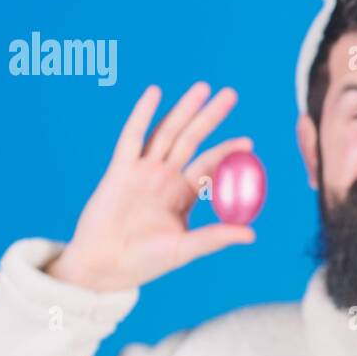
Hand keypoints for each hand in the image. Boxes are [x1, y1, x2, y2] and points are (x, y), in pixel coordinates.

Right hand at [44, 82, 255, 291]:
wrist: (104, 267)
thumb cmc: (145, 262)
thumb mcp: (185, 248)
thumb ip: (215, 237)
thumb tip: (252, 234)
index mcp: (182, 194)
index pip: (209, 165)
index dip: (227, 152)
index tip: (249, 142)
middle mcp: (164, 177)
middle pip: (192, 139)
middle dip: (211, 117)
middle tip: (230, 94)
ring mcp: (142, 171)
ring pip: (167, 132)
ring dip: (184, 109)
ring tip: (203, 88)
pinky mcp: (119, 170)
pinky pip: (132, 137)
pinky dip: (143, 114)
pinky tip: (155, 93)